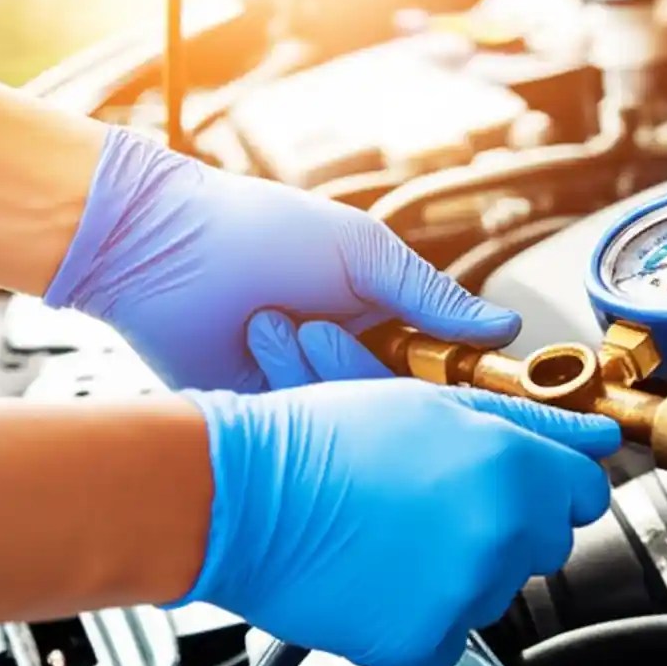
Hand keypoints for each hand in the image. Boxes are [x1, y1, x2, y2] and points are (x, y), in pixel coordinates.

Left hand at [43, 128, 517, 391]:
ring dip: (310, 372)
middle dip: (361, 372)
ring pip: (351, 422)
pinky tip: (254, 343)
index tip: (461, 382)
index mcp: (385, 323)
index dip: (453, 381)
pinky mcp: (267, 422)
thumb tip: (508, 328)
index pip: (442, 371)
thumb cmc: (258, 231)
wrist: (158, 249)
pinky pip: (304, 434)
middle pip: (399, 407)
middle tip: (320, 328)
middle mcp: (352, 364)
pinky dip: (284, 394)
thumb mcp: (363, 254)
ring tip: (267, 320)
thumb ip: (433, 297)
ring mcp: (310, 396)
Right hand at [177, 379, 619, 665]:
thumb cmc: (327, 439)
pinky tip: (384, 573)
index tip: (523, 485)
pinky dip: (425, 612)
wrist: (241, 495)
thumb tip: (598, 439)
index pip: (586, 495)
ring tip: (399, 532)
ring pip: (498, 588)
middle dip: (508, 525)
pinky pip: (453, 632)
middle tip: (438, 502)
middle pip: (545, 543)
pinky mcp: (426, 642)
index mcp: (513, 469)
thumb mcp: (434, 406)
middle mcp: (501, 533)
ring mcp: (467, 594)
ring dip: (464, 567)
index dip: (552, 486)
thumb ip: (531, 427)